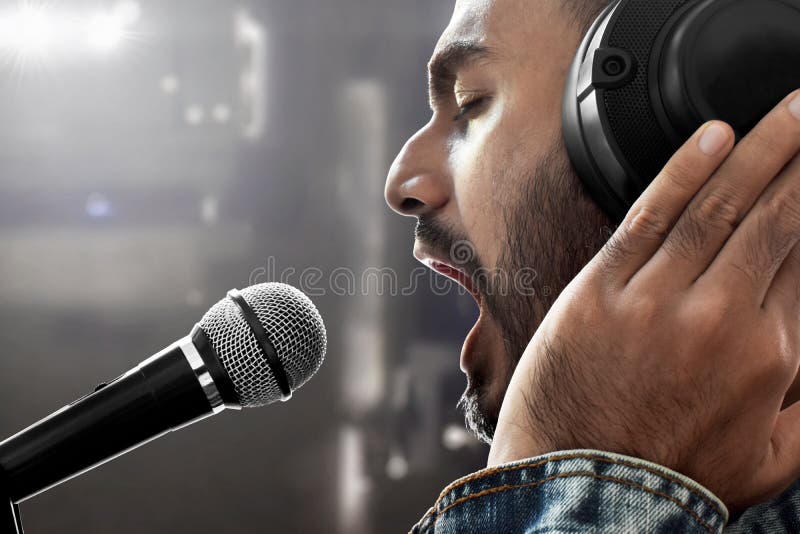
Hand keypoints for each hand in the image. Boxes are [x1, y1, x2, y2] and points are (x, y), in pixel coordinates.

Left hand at [488, 89, 799, 512]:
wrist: (583, 488)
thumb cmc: (675, 473)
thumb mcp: (773, 457)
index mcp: (768, 355)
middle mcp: (718, 318)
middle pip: (773, 220)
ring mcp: (655, 300)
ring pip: (717, 208)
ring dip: (758, 151)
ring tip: (786, 113)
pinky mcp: (599, 292)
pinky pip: (647, 218)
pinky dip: (680, 174)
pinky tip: (711, 139)